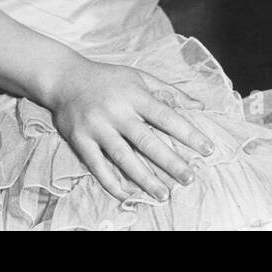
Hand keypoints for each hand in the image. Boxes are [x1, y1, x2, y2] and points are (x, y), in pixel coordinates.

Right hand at [46, 58, 214, 203]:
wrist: (63, 77)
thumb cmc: (106, 78)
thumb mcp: (137, 77)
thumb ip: (168, 91)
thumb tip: (199, 106)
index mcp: (133, 94)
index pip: (165, 116)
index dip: (188, 133)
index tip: (207, 149)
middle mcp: (115, 110)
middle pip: (146, 140)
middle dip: (170, 162)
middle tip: (189, 179)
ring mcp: (96, 125)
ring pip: (123, 156)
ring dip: (144, 178)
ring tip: (163, 195)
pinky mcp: (79, 138)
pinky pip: (96, 164)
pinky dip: (111, 182)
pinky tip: (126, 194)